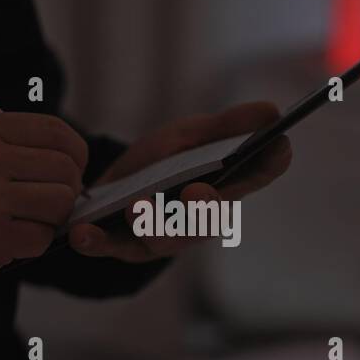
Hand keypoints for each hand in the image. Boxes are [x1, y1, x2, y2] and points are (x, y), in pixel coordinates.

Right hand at [0, 113, 86, 301]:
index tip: (68, 172)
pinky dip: (33, 246)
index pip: (56, 131)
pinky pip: (43, 238)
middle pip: (65, 169)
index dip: (74, 155)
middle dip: (65, 193)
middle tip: (46, 208)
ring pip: (60, 203)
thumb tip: (63, 162)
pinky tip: (9, 245)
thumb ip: (5, 150)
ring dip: (51, 221)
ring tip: (25, 225)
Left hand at [68, 101, 291, 261]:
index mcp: (225, 186)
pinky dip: (96, 243)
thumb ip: (226, 126)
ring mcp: (163, 237)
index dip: (271, 163)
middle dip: (204, 208)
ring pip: (164, 240)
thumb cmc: (161, 162)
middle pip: (210, 219)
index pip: (260, 175)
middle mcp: (199, 219)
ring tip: (136, 207)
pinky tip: (81, 234)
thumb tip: (272, 111)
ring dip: (150, 225)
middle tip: (196, 191)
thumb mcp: (190, 136)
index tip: (278, 145)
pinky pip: (112, 248)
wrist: (114, 187)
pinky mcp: (125, 247)